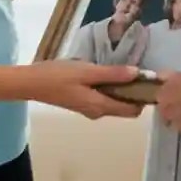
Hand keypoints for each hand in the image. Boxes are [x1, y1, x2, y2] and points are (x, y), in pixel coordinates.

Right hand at [26, 60, 143, 119]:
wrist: (31, 83)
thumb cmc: (58, 76)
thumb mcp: (87, 71)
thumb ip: (112, 73)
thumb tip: (138, 73)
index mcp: (101, 107)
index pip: (132, 111)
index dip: (143, 97)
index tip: (149, 80)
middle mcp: (98, 112)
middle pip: (125, 107)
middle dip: (134, 91)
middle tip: (137, 70)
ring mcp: (89, 108)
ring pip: (114, 101)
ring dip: (121, 88)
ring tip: (123, 68)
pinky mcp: (82, 102)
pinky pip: (103, 97)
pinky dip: (109, 87)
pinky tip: (105, 72)